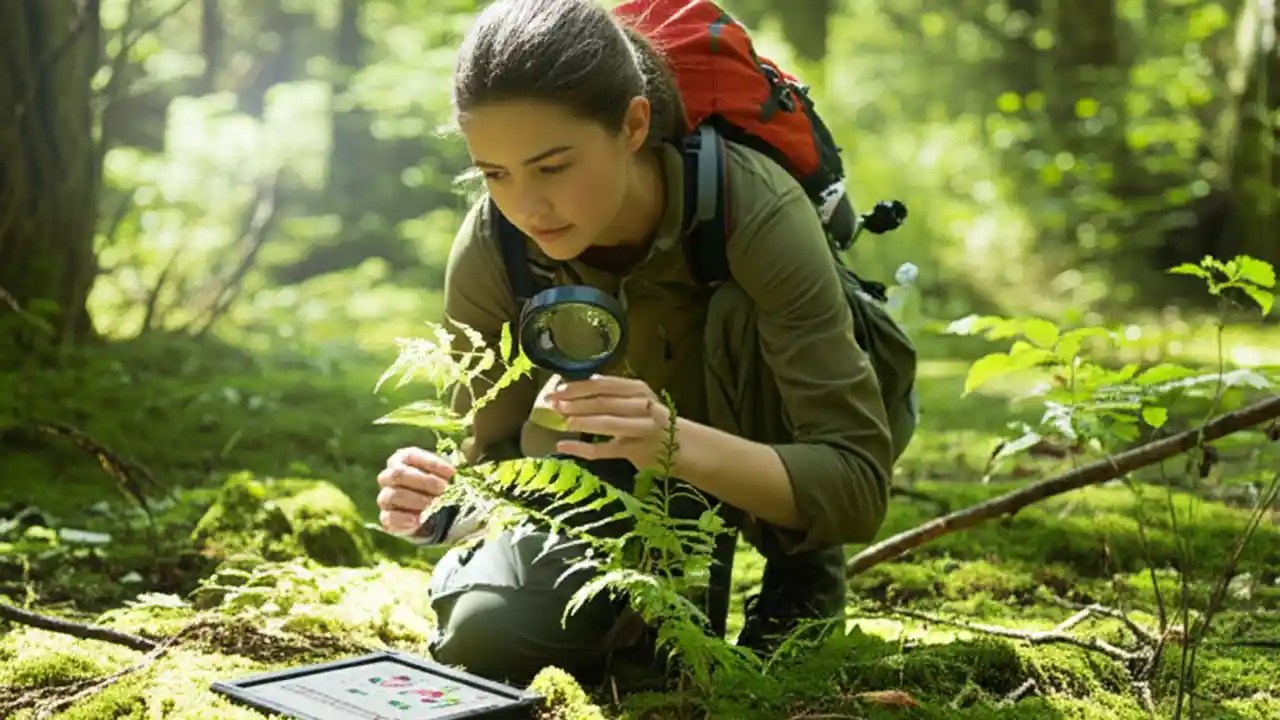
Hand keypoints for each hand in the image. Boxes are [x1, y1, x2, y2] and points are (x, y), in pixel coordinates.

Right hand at [376, 447, 454, 534]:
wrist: (433, 516)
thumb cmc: (439, 489)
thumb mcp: (445, 476)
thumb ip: (448, 471)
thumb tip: (454, 472)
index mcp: (402, 460)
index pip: (410, 456)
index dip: (432, 464)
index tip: (452, 473)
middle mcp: (389, 476)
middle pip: (398, 474)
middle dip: (425, 482)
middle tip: (444, 490)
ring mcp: (385, 497)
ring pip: (393, 495)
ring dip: (417, 500)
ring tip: (436, 506)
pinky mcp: (386, 518)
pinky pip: (389, 517)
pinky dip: (404, 519)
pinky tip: (419, 520)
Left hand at [547, 375, 676, 469]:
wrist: (684, 446)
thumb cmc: (654, 421)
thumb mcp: (639, 401)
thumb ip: (614, 394)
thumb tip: (579, 386)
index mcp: (639, 390)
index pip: (604, 385)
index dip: (578, 387)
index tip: (557, 389)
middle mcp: (643, 407)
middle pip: (603, 403)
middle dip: (575, 403)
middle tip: (552, 404)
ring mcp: (641, 430)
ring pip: (607, 424)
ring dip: (581, 421)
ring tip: (561, 421)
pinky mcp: (636, 452)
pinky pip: (604, 450)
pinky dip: (582, 449)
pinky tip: (563, 446)